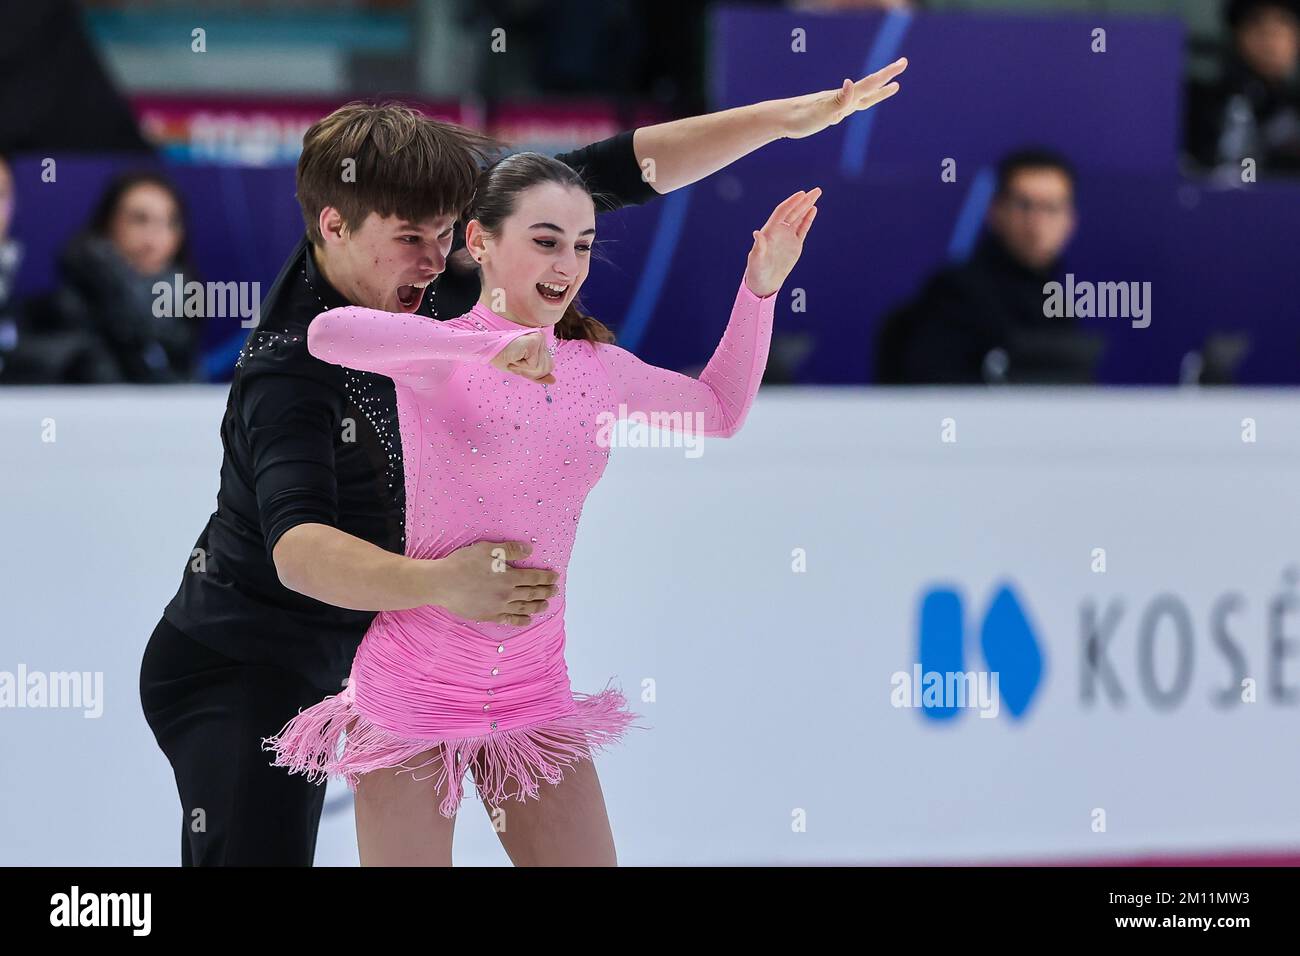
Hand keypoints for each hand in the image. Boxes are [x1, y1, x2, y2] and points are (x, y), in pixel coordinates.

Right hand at [428, 540, 558, 626]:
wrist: (442, 584)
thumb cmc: (462, 563)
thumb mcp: (487, 549)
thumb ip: (509, 550)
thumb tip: (529, 550)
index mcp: (508, 576)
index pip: (533, 577)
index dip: (546, 577)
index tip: (555, 577)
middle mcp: (507, 593)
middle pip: (532, 593)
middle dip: (545, 591)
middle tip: (555, 590)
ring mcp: (498, 606)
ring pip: (523, 607)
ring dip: (537, 606)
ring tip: (546, 605)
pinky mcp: (488, 615)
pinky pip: (509, 619)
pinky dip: (520, 620)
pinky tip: (528, 620)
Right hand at [491, 331, 555, 383]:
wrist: (487, 350)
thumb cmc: (502, 357)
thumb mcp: (521, 369)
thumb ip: (538, 374)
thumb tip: (553, 381)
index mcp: (540, 344)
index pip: (548, 367)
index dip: (533, 372)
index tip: (518, 363)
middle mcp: (541, 338)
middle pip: (547, 369)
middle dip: (529, 372)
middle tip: (515, 361)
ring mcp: (539, 339)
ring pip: (541, 369)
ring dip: (524, 369)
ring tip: (514, 358)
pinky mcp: (535, 341)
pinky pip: (534, 365)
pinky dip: (522, 366)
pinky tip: (514, 356)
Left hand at [744, 188, 820, 297]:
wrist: (765, 282)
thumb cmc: (757, 270)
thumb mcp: (756, 259)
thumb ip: (759, 246)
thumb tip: (757, 233)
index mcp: (770, 230)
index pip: (782, 212)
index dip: (792, 202)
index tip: (802, 194)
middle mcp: (779, 230)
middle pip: (793, 211)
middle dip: (804, 200)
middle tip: (816, 190)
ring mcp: (788, 237)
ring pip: (799, 217)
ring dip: (808, 206)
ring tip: (817, 194)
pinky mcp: (795, 244)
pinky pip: (803, 228)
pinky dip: (808, 219)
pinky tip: (813, 209)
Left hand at [781, 57, 906, 139]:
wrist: (782, 119)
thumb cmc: (801, 117)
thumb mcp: (822, 111)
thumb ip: (839, 99)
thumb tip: (850, 83)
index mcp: (845, 97)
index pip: (870, 84)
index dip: (887, 74)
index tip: (902, 63)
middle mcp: (843, 98)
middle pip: (870, 86)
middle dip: (887, 77)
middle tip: (903, 63)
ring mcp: (837, 104)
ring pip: (863, 96)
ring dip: (879, 91)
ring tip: (893, 86)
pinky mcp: (830, 112)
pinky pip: (851, 106)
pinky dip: (861, 102)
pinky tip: (859, 103)